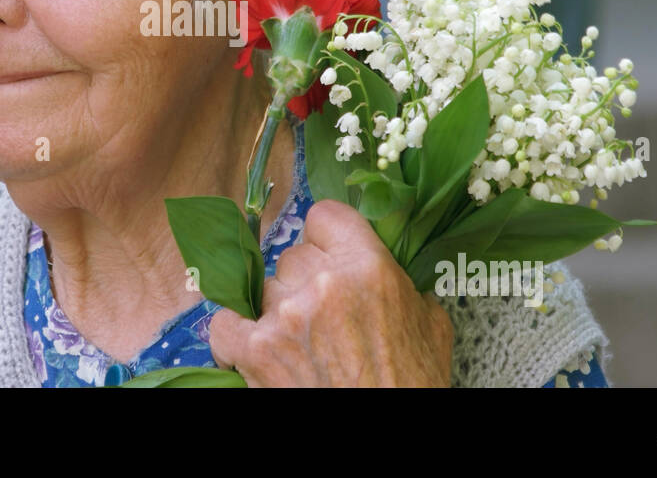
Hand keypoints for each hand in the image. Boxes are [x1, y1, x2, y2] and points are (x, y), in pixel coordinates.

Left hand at [208, 199, 452, 386]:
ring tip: (301, 341)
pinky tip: (252, 347)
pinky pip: (224, 325)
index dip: (326, 236)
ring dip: (278, 310)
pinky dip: (235, 337)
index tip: (328, 254)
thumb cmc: (411, 385)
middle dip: (305, 280)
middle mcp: (322, 283)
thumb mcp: (431, 326)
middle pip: (294, 255)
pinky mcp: (256, 351)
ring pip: (265, 288)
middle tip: (323, 313)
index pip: (325, 215)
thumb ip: (405, 285)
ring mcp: (284, 316)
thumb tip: (390, 273)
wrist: (386, 441)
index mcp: (367, 267)